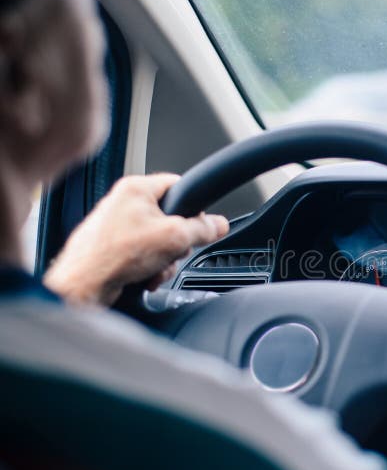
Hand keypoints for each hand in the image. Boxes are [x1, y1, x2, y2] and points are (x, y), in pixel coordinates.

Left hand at [44, 174, 228, 305]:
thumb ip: (202, 228)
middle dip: (177, 242)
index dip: (194, 205)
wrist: (83, 285)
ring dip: (165, 259)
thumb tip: (219, 224)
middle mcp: (124, 203)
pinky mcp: (113, 247)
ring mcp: (117, 226)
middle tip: (174, 250)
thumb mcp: (175, 237)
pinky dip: (150, 267)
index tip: (201, 223)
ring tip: (156, 268)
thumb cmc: (115, 255)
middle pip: (171, 217)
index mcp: (136, 189)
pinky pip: (145, 253)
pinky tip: (146, 276)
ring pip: (159, 239)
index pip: (178, 184)